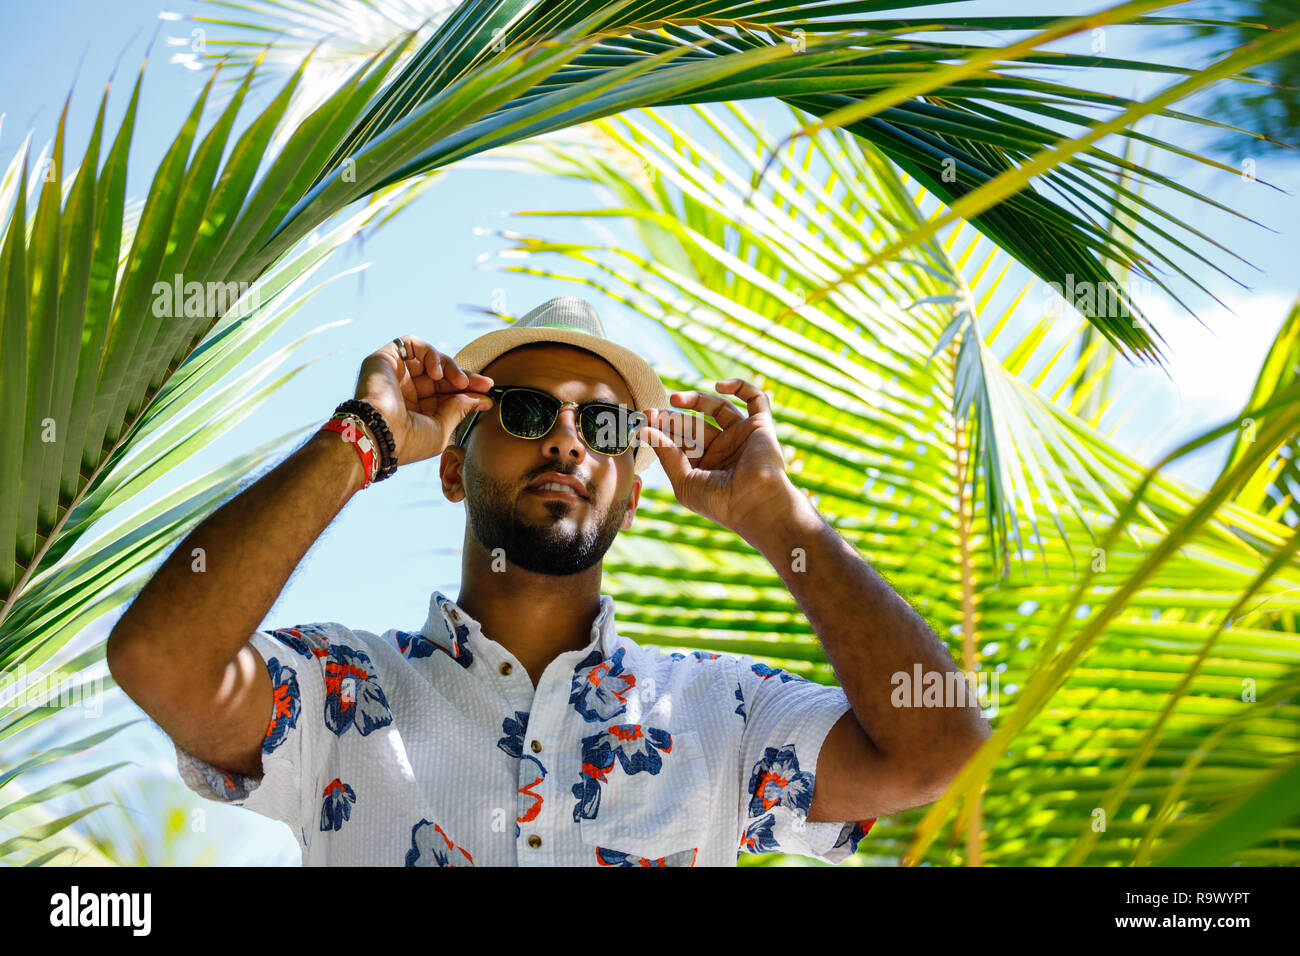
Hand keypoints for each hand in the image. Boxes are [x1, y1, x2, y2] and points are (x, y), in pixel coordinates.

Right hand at [355, 336, 493, 465]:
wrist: (377, 435)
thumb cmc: (407, 441)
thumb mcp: (442, 428)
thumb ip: (460, 409)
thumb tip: (483, 399)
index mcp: (415, 410)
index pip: (445, 393)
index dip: (467, 390)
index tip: (488, 392)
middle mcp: (404, 391)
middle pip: (441, 376)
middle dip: (465, 378)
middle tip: (484, 383)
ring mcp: (395, 373)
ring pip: (429, 359)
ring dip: (450, 367)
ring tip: (460, 381)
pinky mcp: (385, 358)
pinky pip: (412, 345)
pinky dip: (430, 355)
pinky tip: (437, 373)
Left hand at [636, 378, 797, 538]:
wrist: (756, 504)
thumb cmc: (720, 502)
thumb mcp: (684, 481)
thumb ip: (666, 454)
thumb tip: (644, 431)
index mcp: (705, 465)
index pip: (680, 440)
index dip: (663, 429)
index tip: (645, 421)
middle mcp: (723, 449)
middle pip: (694, 424)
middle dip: (673, 417)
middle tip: (654, 413)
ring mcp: (741, 436)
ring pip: (717, 407)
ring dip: (696, 399)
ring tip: (675, 399)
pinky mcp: (760, 426)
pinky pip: (756, 399)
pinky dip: (740, 387)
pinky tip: (719, 385)